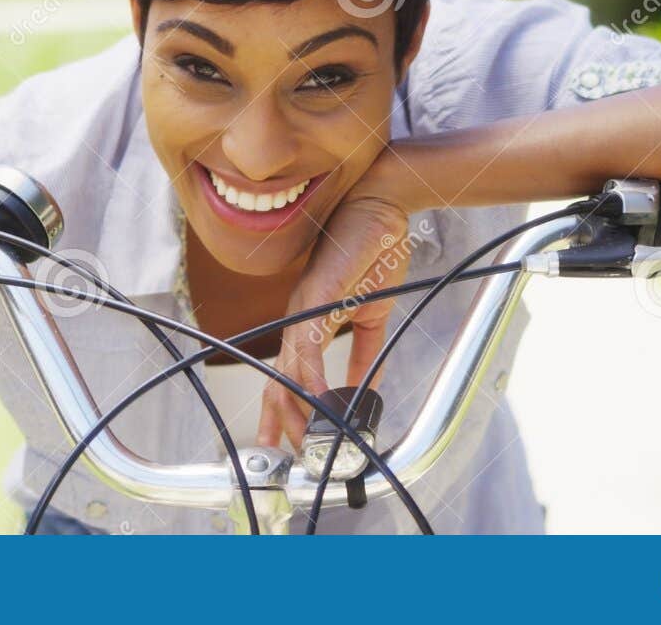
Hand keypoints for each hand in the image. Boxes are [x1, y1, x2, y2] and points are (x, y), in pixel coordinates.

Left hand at [256, 151, 419, 448]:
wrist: (380, 208)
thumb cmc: (373, 250)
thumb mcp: (372, 313)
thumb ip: (364, 348)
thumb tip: (364, 382)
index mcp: (309, 322)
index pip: (289, 373)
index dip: (284, 407)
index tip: (288, 438)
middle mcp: (299, 319)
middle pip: (279, 379)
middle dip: (281, 419)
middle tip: (288, 453)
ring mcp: (304, 309)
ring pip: (288, 368)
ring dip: (295, 406)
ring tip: (303, 438)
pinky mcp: (315, 298)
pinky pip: (309, 345)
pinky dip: (313, 375)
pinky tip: (319, 399)